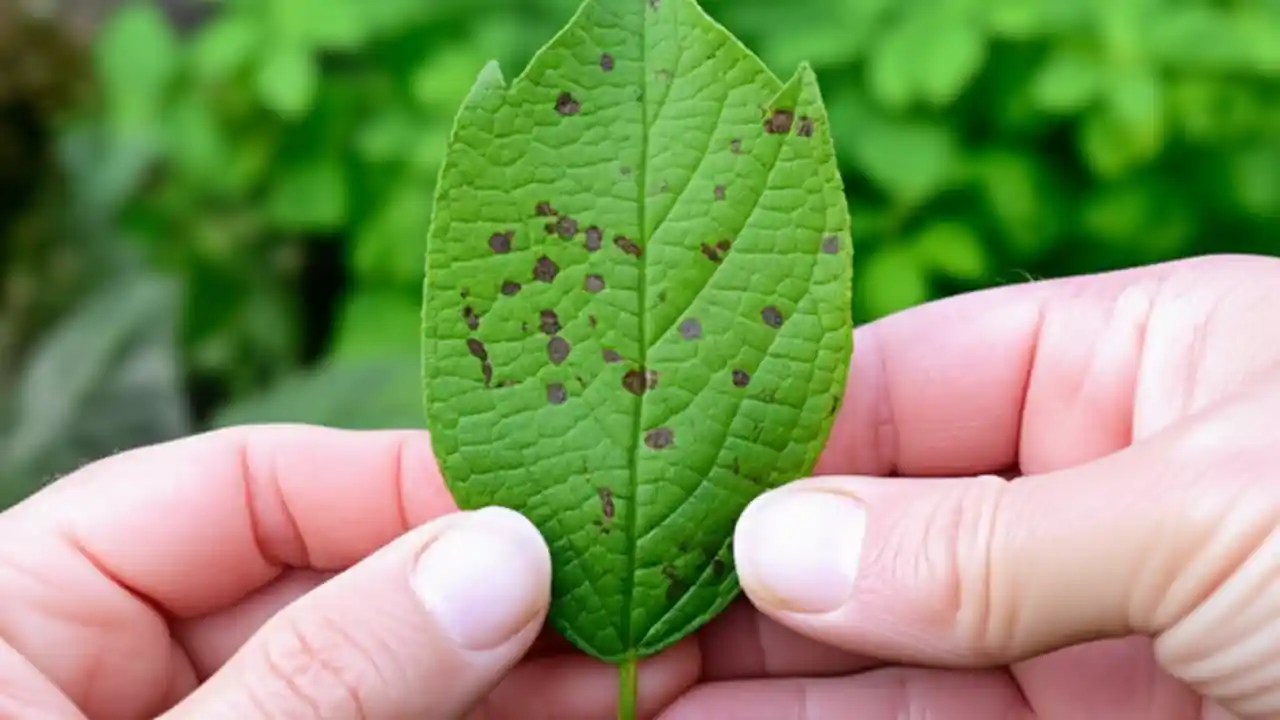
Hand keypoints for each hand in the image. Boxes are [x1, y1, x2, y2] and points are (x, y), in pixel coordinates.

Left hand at [0, 428, 700, 718]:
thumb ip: (321, 673)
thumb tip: (500, 560)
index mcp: (33, 606)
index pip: (240, 487)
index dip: (395, 480)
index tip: (534, 499)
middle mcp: (141, 668)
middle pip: (346, 586)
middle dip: (490, 589)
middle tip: (631, 578)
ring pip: (400, 680)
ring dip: (524, 667)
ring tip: (648, 647)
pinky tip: (599, 709)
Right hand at [665, 254, 1279, 717]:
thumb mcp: (1208, 512)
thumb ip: (986, 542)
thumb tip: (776, 548)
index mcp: (1137, 362)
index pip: (908, 377)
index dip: (776, 426)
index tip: (654, 474)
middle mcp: (1099, 485)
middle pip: (875, 515)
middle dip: (744, 558)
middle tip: (610, 589)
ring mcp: (1098, 617)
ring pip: (888, 637)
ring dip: (753, 658)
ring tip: (628, 669)